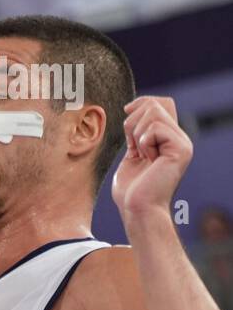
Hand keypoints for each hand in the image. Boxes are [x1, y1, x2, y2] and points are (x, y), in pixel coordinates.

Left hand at [111, 95, 192, 220]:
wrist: (137, 208)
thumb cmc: (131, 188)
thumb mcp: (132, 152)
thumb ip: (138, 132)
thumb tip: (134, 106)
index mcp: (169, 139)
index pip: (162, 103)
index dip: (142, 101)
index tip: (127, 109)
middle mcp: (179, 138)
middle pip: (155, 104)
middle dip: (133, 121)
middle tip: (133, 146)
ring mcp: (182, 143)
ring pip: (153, 113)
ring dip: (137, 134)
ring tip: (141, 154)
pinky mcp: (181, 149)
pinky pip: (155, 129)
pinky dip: (143, 142)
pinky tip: (148, 159)